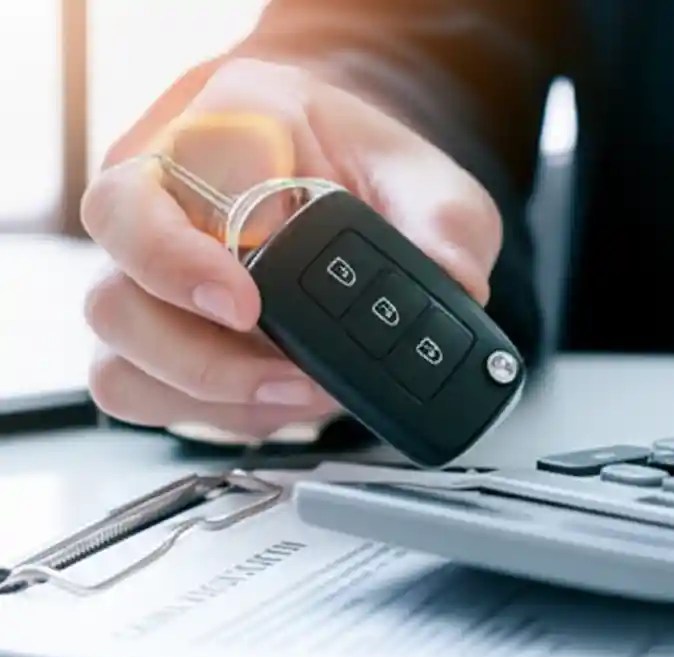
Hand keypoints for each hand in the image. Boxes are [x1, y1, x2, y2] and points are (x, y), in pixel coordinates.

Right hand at [82, 58, 501, 437]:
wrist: (350, 176)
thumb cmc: (372, 167)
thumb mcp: (432, 185)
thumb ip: (446, 227)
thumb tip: (455, 282)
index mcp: (225, 126)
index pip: (150, 192)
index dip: (181, 260)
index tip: (248, 307)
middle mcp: (162, 189)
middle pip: (116, 285)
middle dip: (196, 353)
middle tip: (288, 376)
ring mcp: (147, 262)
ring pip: (117, 346)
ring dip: (203, 390)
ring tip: (297, 395)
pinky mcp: (156, 324)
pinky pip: (138, 385)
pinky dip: (202, 410)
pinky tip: (272, 401)